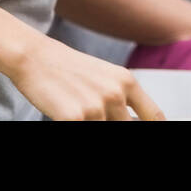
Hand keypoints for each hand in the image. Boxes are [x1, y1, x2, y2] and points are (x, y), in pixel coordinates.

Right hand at [10, 34, 164, 120]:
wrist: (35, 58)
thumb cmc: (68, 70)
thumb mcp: (103, 77)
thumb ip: (122, 98)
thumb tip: (136, 119)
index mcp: (126, 82)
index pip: (153, 116)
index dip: (155, 127)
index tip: (153, 130)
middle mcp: (116, 94)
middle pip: (128, 127)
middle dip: (115, 126)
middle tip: (96, 117)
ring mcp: (96, 107)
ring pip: (105, 130)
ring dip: (93, 124)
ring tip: (79, 113)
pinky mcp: (74, 118)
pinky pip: (85, 132)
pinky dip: (78, 126)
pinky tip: (68, 117)